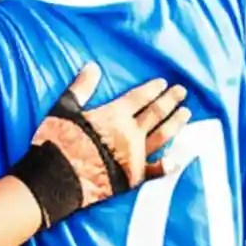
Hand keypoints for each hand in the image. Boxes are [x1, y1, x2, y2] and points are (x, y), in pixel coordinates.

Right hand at [14, 63, 189, 225]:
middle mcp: (131, 134)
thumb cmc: (60, 142)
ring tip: (186, 114)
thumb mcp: (65, 108)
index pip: (139, 98)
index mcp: (115, 115)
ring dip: (175, 124)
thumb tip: (92, 66)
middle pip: (155, 114)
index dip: (152, 89)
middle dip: (169, 101)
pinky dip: (166, 165)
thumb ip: (81, 88)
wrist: (59, 179)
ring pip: (161, 137)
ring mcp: (136, 156)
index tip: (163, 83)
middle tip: (182, 92)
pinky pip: (155, 170)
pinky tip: (175, 160)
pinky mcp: (134, 177)